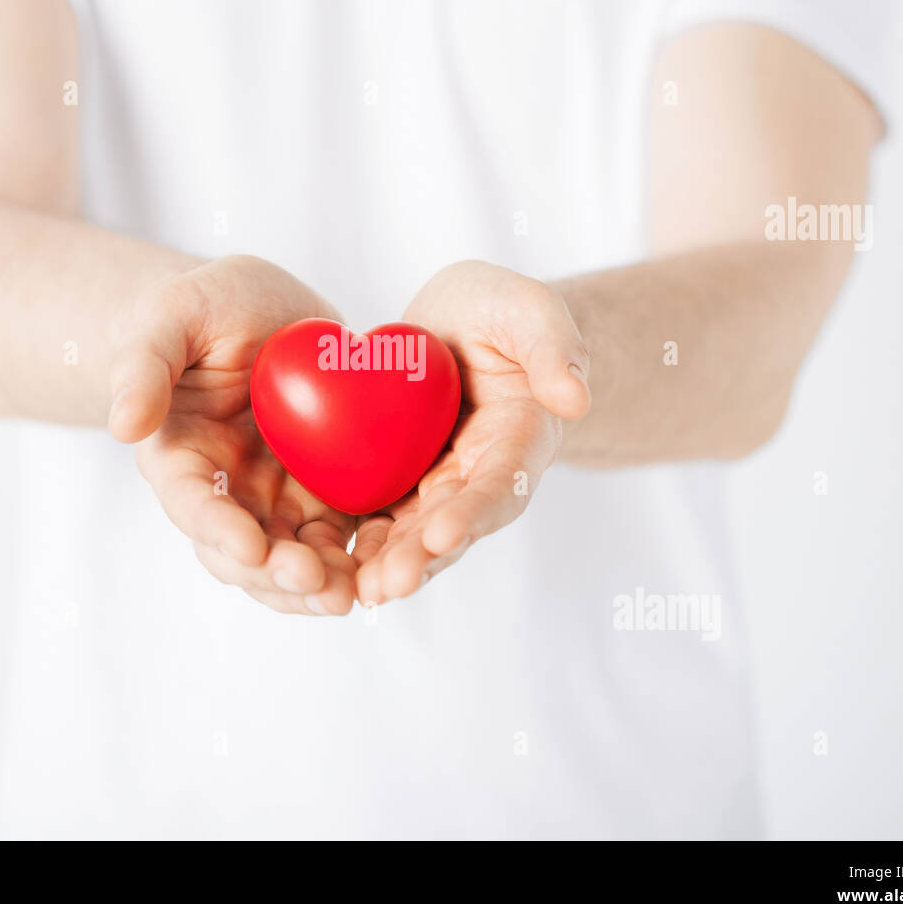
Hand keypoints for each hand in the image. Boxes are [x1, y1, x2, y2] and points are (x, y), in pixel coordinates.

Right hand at [108, 255, 358, 615]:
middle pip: (241, 553)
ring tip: (351, 595)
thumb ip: (144, 364)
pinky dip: (356, 560)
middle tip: (317, 582)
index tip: (250, 547)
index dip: (218, 530)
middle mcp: (226, 491)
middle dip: (275, 574)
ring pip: (290, 560)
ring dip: (317, 585)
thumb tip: (122, 426)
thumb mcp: (175, 314)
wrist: (265, 309)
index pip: (193, 504)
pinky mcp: (322, 493)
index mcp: (181, 457)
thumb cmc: (210, 304)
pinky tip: (384, 570)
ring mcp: (275, 498)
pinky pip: (337, 539)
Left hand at [353, 261, 590, 604]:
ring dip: (388, 565)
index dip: (474, 510)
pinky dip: (357, 546)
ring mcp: (436, 485)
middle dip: (422, 557)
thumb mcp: (529, 310)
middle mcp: (479, 476)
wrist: (459, 326)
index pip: (501, 481)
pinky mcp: (397, 483)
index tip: (444, 534)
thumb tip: (575, 398)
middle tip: (390, 584)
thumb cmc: (500, 313)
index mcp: (518, 439)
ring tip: (361, 593)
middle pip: (453, 524)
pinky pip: (376, 518)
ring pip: (412, 534)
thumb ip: (554, 347)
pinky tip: (328, 569)